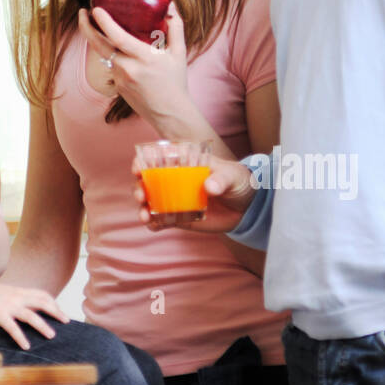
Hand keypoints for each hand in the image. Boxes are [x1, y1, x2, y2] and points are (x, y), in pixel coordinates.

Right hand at [0, 281, 70, 349]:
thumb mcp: (6, 291)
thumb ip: (17, 296)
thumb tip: (27, 304)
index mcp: (19, 291)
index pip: (42, 295)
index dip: (53, 303)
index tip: (61, 311)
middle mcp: (17, 297)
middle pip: (42, 303)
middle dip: (56, 312)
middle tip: (66, 321)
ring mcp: (9, 306)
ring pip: (31, 316)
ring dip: (43, 326)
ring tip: (51, 335)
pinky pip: (13, 328)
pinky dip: (21, 337)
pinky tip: (26, 346)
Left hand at [80, 0, 190, 126]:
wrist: (170, 114)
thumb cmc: (176, 82)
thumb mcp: (179, 53)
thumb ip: (176, 27)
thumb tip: (171, 6)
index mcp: (144, 58)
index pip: (118, 37)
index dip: (104, 22)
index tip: (96, 9)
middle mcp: (128, 68)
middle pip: (98, 45)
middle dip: (86, 26)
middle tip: (82, 12)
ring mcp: (120, 79)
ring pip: (104, 54)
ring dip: (99, 39)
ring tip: (98, 24)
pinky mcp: (117, 86)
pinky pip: (111, 65)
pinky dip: (112, 54)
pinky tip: (116, 47)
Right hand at [132, 151, 256, 232]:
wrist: (246, 206)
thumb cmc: (237, 181)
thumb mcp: (232, 175)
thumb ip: (221, 179)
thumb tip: (209, 187)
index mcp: (182, 163)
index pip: (156, 158)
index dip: (142, 161)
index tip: (138, 169)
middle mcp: (173, 180)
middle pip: (147, 181)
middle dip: (139, 187)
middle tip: (141, 195)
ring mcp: (174, 199)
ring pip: (150, 202)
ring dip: (142, 208)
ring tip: (144, 216)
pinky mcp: (178, 217)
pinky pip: (161, 220)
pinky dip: (153, 224)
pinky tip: (152, 226)